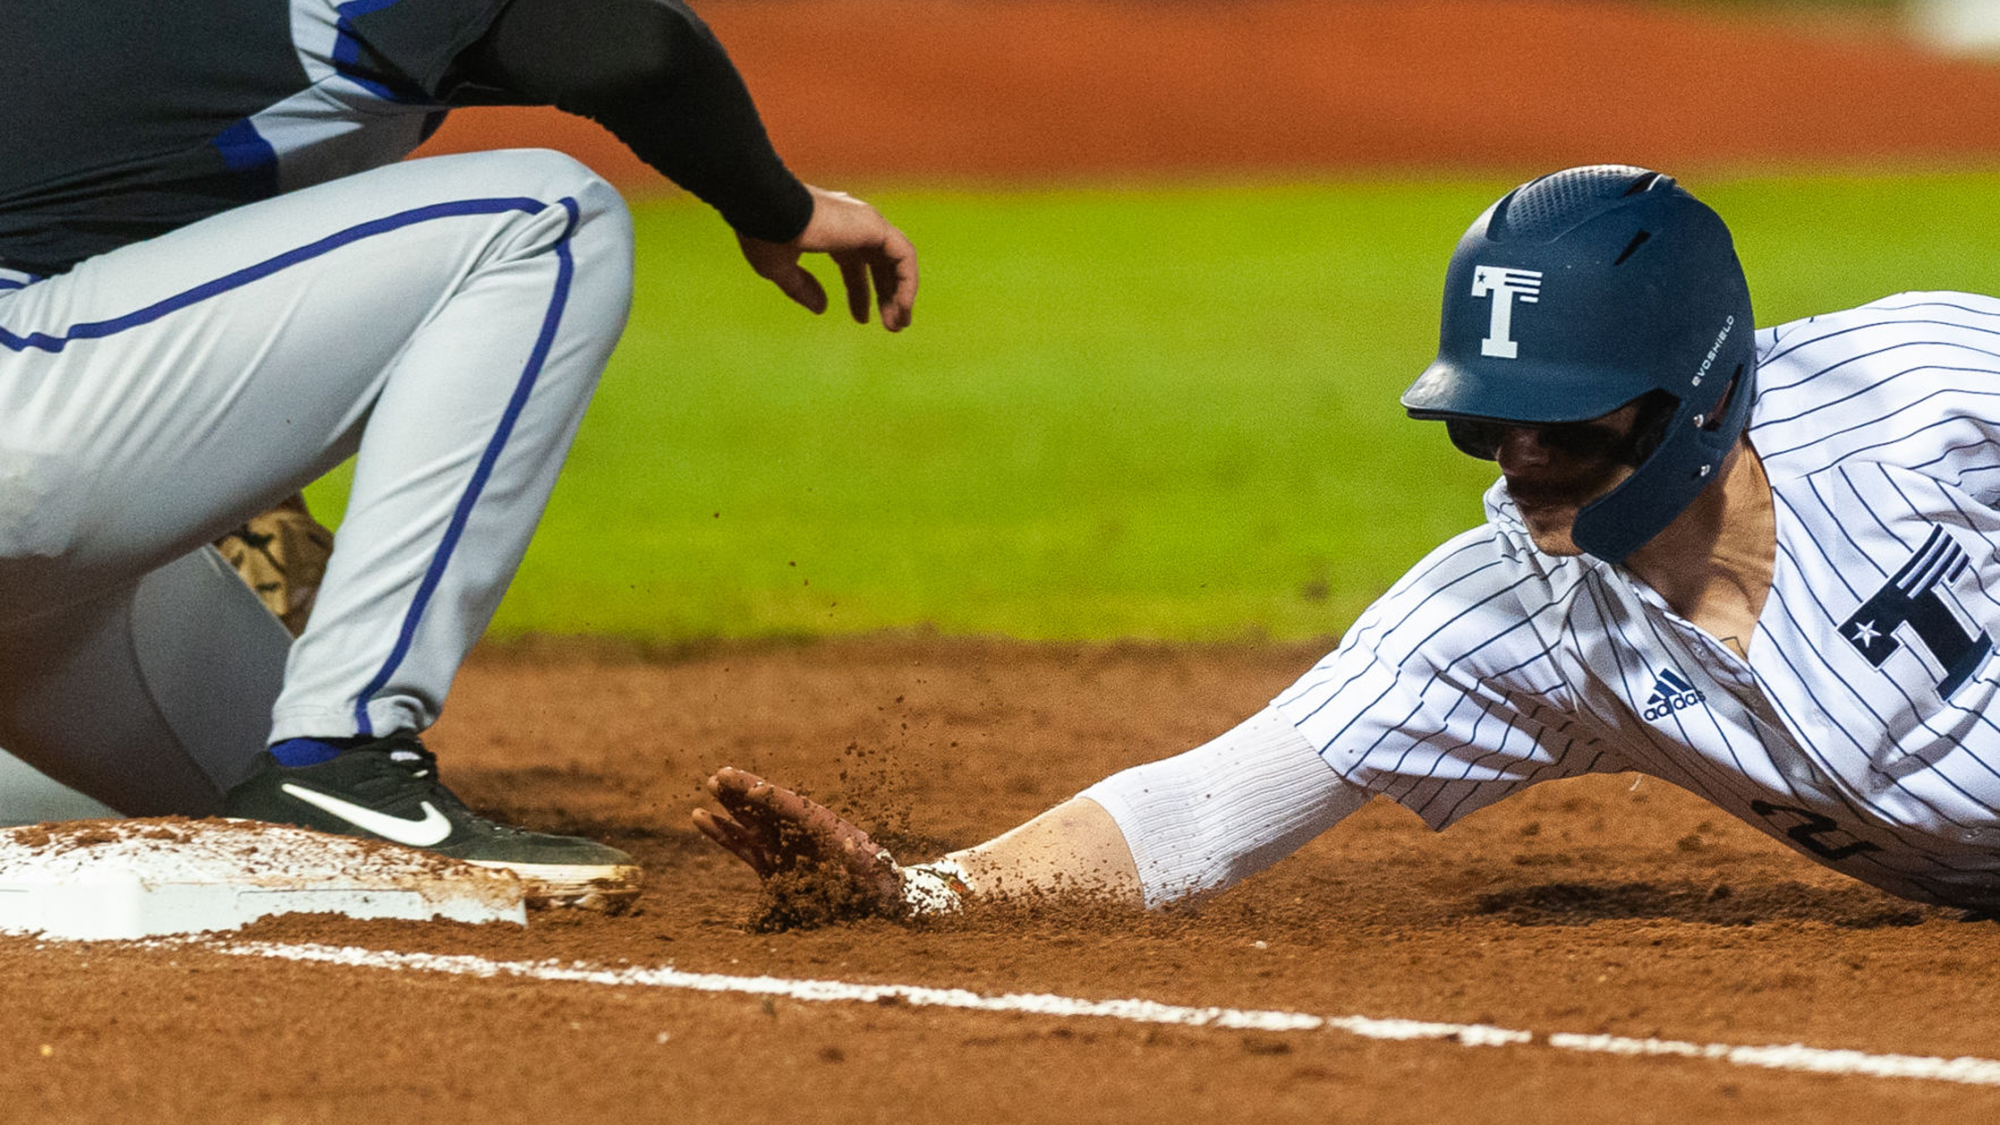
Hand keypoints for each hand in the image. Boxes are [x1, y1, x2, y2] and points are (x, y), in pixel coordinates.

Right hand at [692, 767, 903, 912]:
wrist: (877, 902)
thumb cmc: (881, 886)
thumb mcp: (878, 874)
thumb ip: (864, 862)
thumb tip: (853, 844)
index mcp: (826, 828)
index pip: (795, 808)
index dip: (773, 798)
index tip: (752, 787)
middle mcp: (802, 831)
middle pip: (770, 805)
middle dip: (748, 791)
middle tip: (722, 774)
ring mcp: (785, 845)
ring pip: (753, 819)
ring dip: (732, 804)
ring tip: (710, 784)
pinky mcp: (772, 863)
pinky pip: (743, 845)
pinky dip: (723, 832)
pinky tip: (700, 817)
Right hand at [737, 185, 917, 331]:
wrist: (767, 208)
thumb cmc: (766, 234)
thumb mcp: (779, 268)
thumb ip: (801, 287)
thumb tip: (821, 308)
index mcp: (831, 232)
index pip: (854, 264)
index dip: (859, 293)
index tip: (863, 320)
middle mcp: (852, 224)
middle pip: (880, 264)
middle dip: (888, 295)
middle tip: (893, 326)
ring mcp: (866, 222)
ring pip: (898, 260)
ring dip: (902, 293)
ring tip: (900, 324)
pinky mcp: (875, 225)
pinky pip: (904, 257)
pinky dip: (908, 282)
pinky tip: (903, 307)